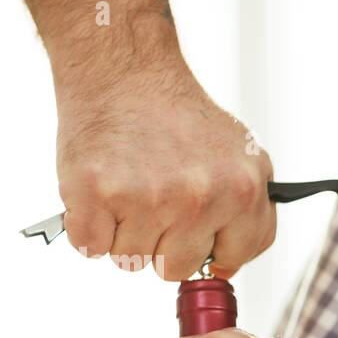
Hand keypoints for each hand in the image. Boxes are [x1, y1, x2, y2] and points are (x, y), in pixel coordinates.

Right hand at [57, 70, 274, 280]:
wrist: (124, 70)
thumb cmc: (180, 120)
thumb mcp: (242, 158)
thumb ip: (250, 215)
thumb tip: (226, 267)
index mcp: (242, 191)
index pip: (230, 260)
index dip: (206, 245)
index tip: (193, 223)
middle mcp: (199, 198)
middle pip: (174, 268)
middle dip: (160, 242)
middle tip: (153, 197)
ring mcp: (147, 197)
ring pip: (130, 260)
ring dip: (122, 232)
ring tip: (128, 186)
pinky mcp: (95, 194)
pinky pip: (90, 248)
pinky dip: (88, 227)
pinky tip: (100, 191)